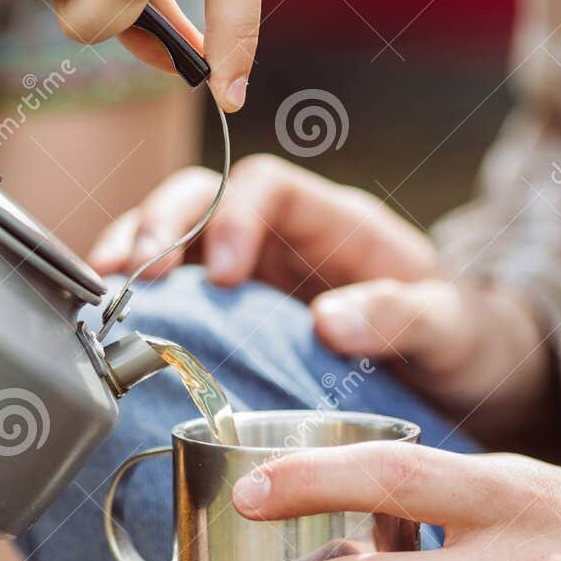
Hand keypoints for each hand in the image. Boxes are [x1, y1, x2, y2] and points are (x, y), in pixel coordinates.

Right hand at [90, 155, 554, 444]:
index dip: (234, 216)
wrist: (456, 374)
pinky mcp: (231, 311)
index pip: (267, 186)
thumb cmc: (457, 338)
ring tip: (102, 288)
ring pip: (175, 233)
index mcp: (334, 220)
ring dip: (133, 250)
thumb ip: (402, 316)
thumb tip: (331, 322)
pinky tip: (110, 319)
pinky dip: (137, 295)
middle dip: (162, 222)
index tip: (224, 277)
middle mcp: (283, 235)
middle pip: (203, 195)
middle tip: (134, 271)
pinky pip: (173, 288)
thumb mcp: (450, 327)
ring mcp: (252, 269)